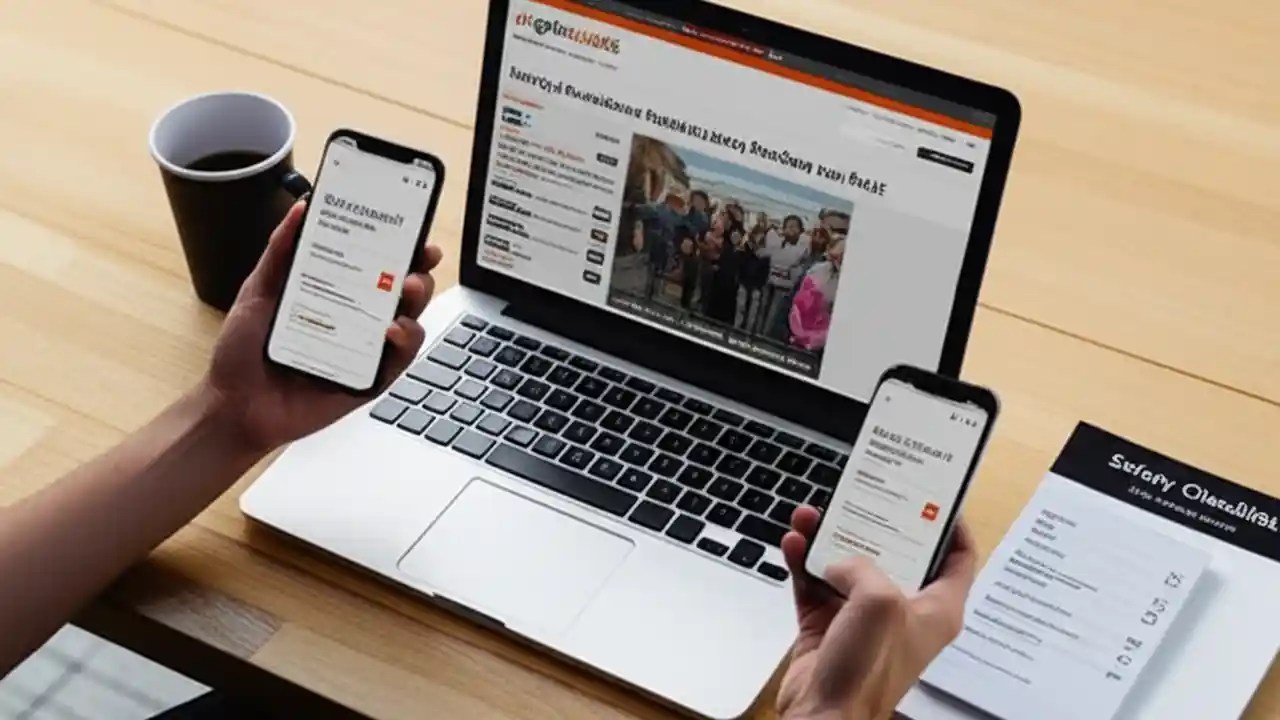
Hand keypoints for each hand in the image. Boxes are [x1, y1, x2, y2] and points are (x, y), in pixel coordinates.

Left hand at [201, 200, 444, 451]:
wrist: (232, 403)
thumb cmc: (243, 351)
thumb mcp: (258, 290)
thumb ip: (281, 251)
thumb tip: (302, 210)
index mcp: (335, 296)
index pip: (376, 268)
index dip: (401, 250)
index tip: (414, 232)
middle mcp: (356, 321)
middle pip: (401, 293)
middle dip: (418, 271)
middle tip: (419, 260)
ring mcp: (365, 351)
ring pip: (409, 323)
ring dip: (417, 303)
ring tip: (409, 289)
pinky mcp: (369, 382)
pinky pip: (399, 362)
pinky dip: (404, 343)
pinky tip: (391, 330)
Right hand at [776, 507, 977, 719]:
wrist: (823, 714)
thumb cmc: (867, 670)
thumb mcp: (880, 600)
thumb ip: (864, 565)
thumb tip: (838, 561)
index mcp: (935, 610)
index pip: (958, 560)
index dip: (952, 527)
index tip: (936, 497)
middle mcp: (901, 612)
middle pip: (893, 554)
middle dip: (873, 523)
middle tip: (861, 495)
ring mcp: (862, 619)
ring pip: (846, 565)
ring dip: (827, 538)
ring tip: (811, 515)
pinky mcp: (826, 626)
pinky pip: (814, 583)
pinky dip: (803, 561)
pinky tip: (793, 542)